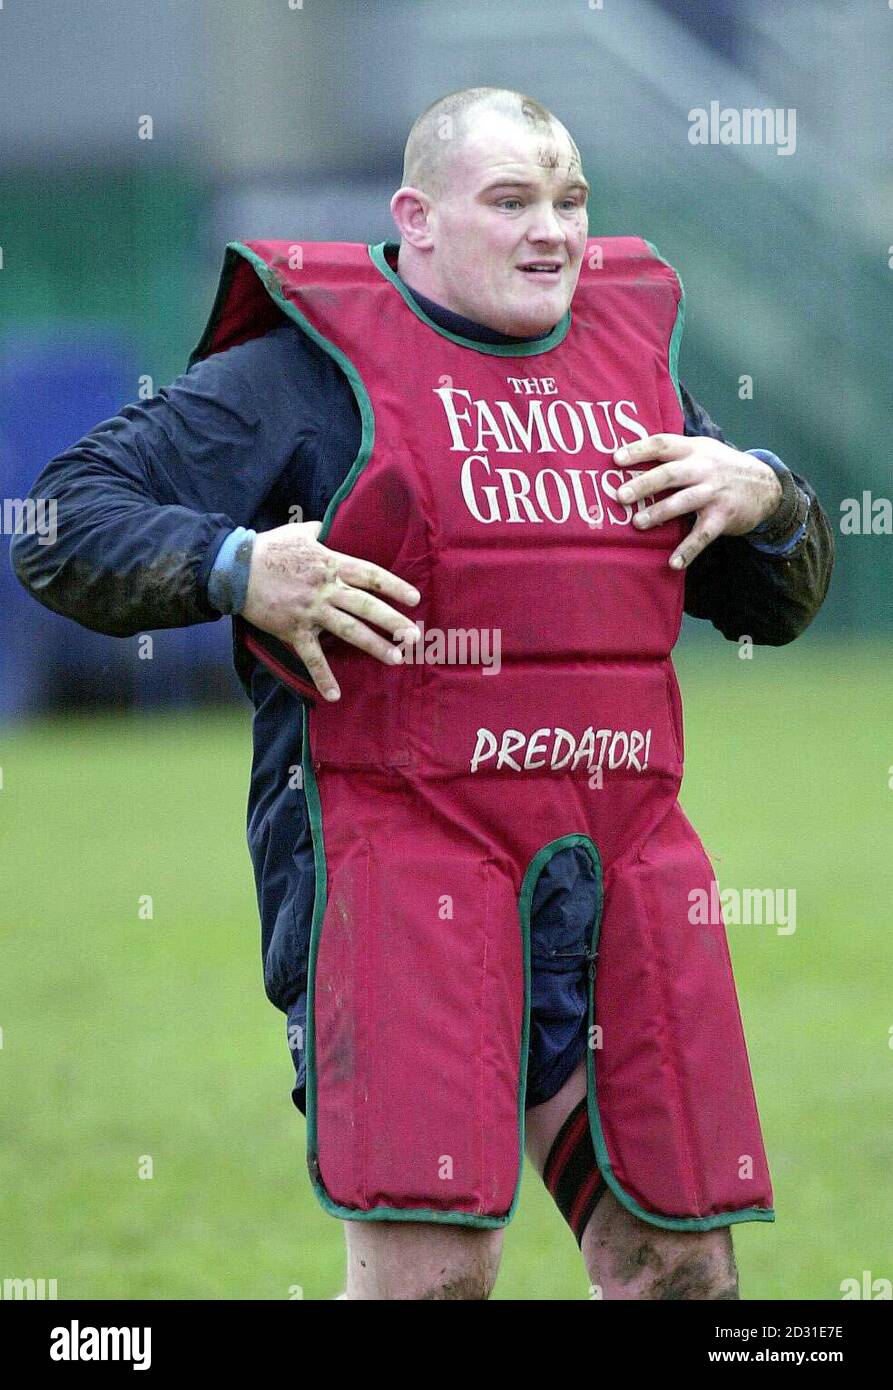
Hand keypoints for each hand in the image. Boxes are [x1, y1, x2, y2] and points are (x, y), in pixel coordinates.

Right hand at [241, 520, 420, 700]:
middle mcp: (326, 589)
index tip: (414, 599)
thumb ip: (322, 531)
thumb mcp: (300, 532)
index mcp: (331, 564)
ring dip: (374, 645)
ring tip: (396, 658)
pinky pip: (312, 657)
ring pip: (349, 630)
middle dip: (393, 621)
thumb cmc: (269, 549)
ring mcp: (311, 611)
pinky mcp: (294, 630)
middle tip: (415, 636)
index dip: (394, 586)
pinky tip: (335, 695)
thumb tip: (332, 525)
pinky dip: (323, 677)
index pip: (370, 575)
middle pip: (367, 605)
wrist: (236, 570)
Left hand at [612, 435, 783, 569]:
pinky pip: (703, 535)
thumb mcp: (703, 452)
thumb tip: (631, 458)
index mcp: (694, 450)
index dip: (639, 450)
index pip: (664, 444)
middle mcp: (704, 468)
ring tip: (637, 523)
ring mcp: (714, 493)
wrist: (767, 487)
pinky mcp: (723, 516)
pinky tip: (673, 563)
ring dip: (660, 513)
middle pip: (670, 474)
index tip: (616, 458)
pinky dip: (688, 550)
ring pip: (684, 502)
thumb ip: (675, 454)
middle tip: (620, 495)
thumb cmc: (723, 469)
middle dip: (644, 484)